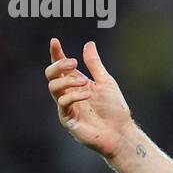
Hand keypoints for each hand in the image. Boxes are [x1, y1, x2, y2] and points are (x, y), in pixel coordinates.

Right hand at [45, 38, 132, 158]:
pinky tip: (87, 95)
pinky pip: (62, 103)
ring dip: (69, 81)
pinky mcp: (67, 118)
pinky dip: (74, 95)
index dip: (55, 54)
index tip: (54, 41)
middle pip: (51, 74)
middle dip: (59, 65)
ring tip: (86, 83)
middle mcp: (68, 93)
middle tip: (73, 62)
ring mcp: (66, 106)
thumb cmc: (114, 109)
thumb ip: (95, 64)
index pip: (61, 67)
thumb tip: (88, 44)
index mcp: (77, 83)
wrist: (120, 132)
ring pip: (53, 87)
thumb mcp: (106, 82)